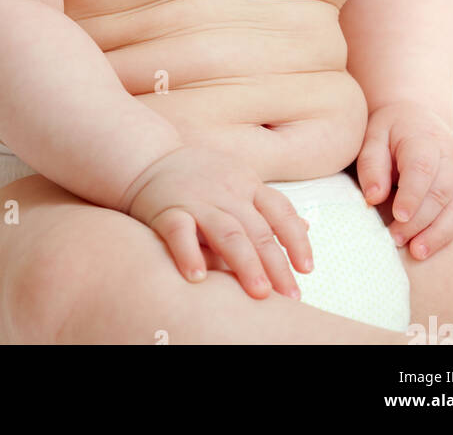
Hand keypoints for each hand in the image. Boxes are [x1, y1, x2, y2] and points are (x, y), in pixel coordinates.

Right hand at [122, 143, 313, 298]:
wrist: (146, 158)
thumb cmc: (198, 176)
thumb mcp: (238, 182)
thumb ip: (267, 208)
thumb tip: (306, 228)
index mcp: (246, 184)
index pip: (279, 210)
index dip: (296, 239)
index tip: (306, 269)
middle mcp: (225, 192)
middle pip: (257, 228)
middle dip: (275, 263)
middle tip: (290, 294)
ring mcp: (196, 200)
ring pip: (226, 232)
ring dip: (245, 263)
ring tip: (259, 293)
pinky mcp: (167, 210)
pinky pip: (179, 232)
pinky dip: (189, 254)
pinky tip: (197, 277)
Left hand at [356, 101, 452, 259]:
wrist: (414, 118)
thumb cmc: (388, 129)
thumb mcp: (372, 136)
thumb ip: (371, 164)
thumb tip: (373, 199)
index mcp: (425, 137)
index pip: (422, 168)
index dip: (412, 195)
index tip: (398, 216)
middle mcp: (450, 155)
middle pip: (440, 192)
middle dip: (419, 220)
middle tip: (394, 238)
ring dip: (435, 233)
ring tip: (414, 251)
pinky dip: (444, 234)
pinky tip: (425, 248)